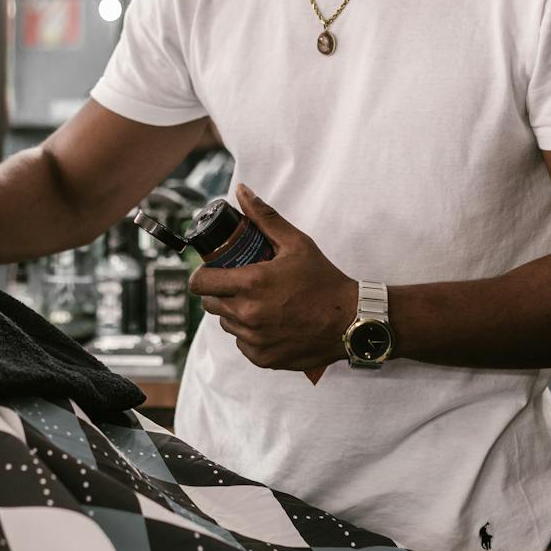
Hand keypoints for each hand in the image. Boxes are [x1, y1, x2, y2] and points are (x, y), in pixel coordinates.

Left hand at [189, 185, 355, 373]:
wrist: (350, 321)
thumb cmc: (324, 280)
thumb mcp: (296, 243)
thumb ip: (265, 217)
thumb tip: (242, 192)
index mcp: (251, 284)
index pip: (199, 283)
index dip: (201, 275)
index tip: (213, 271)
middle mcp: (247, 315)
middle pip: (210, 303)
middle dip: (219, 291)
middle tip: (240, 284)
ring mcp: (254, 340)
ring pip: (226, 324)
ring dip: (235, 313)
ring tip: (260, 302)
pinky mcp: (263, 358)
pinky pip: (242, 343)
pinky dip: (250, 334)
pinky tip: (271, 322)